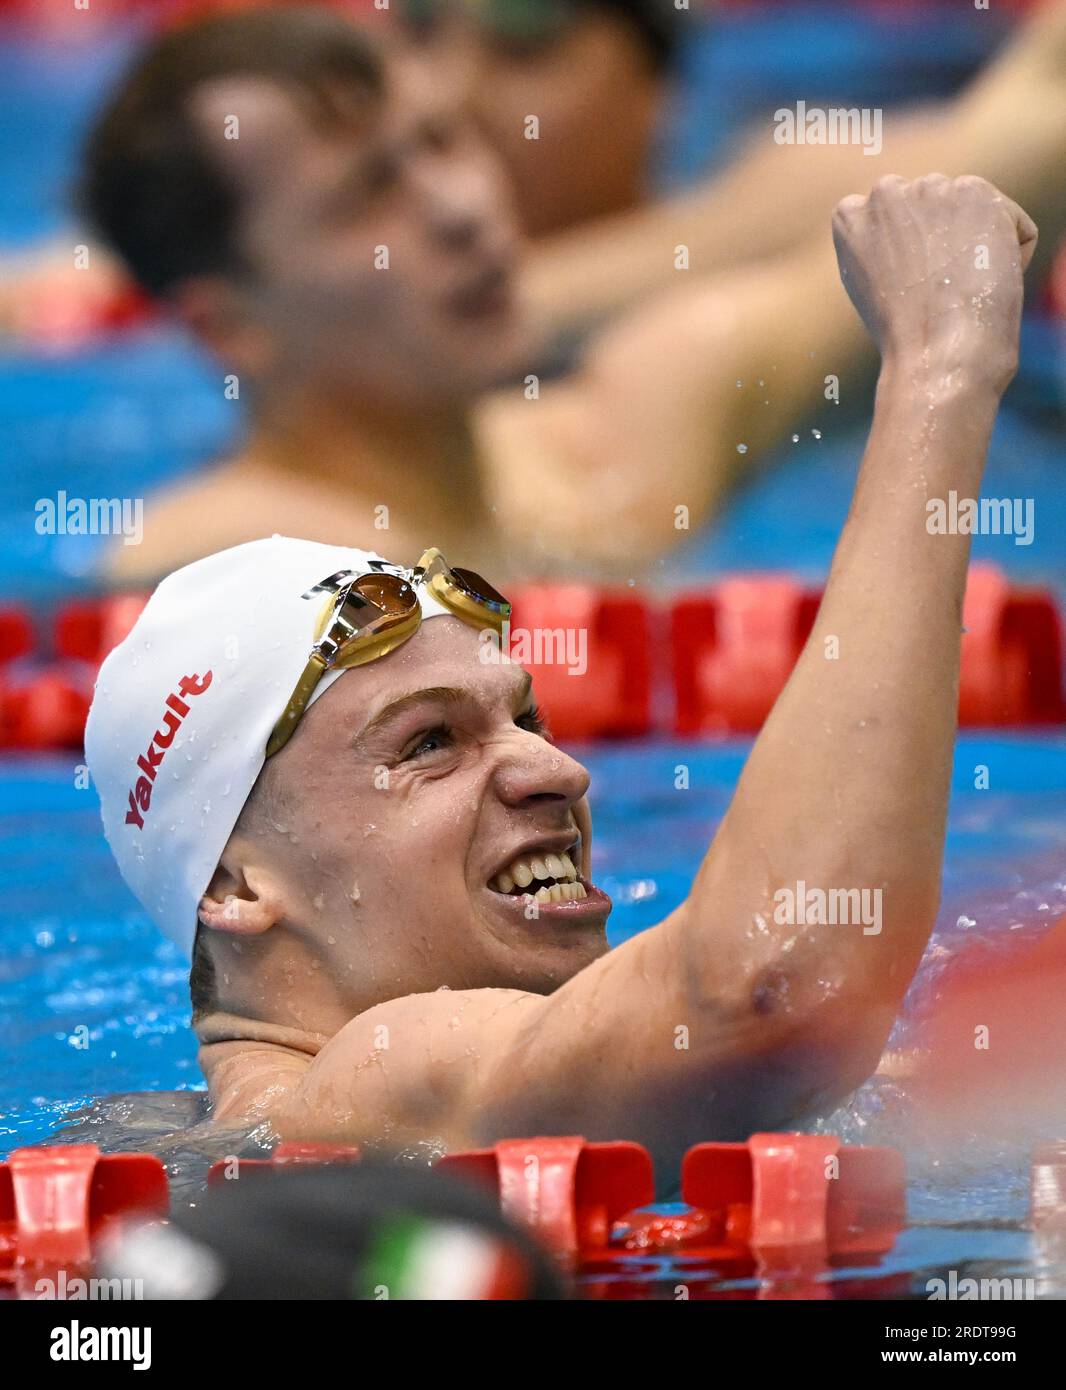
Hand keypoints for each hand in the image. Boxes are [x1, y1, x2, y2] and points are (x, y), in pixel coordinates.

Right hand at [832, 173, 1036, 391]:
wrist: (935, 351)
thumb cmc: (905, 339)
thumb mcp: (872, 286)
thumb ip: (886, 247)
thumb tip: (921, 237)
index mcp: (849, 216)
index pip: (892, 219)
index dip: (910, 257)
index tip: (912, 288)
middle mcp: (885, 192)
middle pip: (934, 210)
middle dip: (944, 241)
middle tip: (941, 289)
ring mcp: (930, 188)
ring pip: (973, 214)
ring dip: (977, 246)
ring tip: (962, 288)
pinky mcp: (974, 191)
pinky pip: (1015, 225)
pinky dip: (1015, 254)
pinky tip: (985, 282)